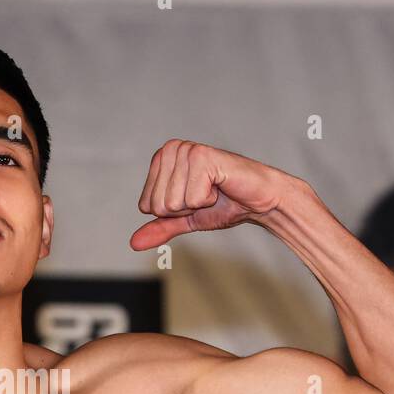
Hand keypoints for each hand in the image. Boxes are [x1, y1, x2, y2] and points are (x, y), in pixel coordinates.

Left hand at [129, 140, 290, 250]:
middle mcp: (171, 149)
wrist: (259, 201)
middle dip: (184, 209)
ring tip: (214, 189)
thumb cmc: (225, 204)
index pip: (146, 205)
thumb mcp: (186, 219)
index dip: (172, 212)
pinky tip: (221, 185)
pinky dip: (208, 199)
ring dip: (197, 204)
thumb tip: (133, 243)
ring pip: (173, 202)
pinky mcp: (202, 156)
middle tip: (206, 195)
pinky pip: (192, 198)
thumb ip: (160, 227)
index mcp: (161, 159)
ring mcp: (186, 150)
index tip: (194, 199)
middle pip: (157, 205)